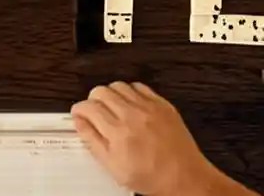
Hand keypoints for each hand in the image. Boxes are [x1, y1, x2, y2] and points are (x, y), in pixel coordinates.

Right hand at [72, 82, 251, 195]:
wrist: (184, 178)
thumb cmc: (152, 177)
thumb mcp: (113, 166)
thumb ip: (92, 141)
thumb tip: (80, 122)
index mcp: (118, 132)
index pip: (88, 107)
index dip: (79, 110)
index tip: (80, 115)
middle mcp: (133, 115)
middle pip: (100, 91)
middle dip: (92, 100)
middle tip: (94, 112)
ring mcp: (149, 108)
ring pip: (118, 86)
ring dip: (110, 94)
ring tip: (112, 108)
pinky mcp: (163, 105)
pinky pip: (140, 87)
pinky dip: (130, 92)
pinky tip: (130, 105)